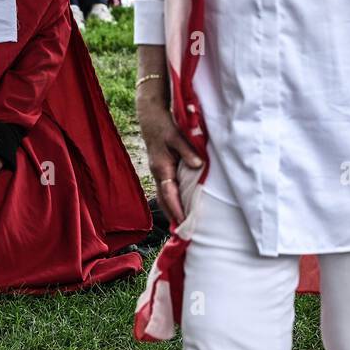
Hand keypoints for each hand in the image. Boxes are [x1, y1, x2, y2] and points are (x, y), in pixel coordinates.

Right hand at [140, 103, 200, 224]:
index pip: (169, 194)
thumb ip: (187, 152)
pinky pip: (166, 189)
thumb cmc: (165, 126)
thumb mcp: (177, 136)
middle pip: (164, 200)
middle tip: (184, 233)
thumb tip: (197, 166)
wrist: (151, 117)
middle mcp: (158, 173)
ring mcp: (158, 172)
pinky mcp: (161, 169)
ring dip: (172, 210)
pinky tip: (180, 206)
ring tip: (182, 225)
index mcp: (161, 167)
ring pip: (164, 196)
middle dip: (173, 216)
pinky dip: (172, 200)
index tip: (184, 223)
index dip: (176, 209)